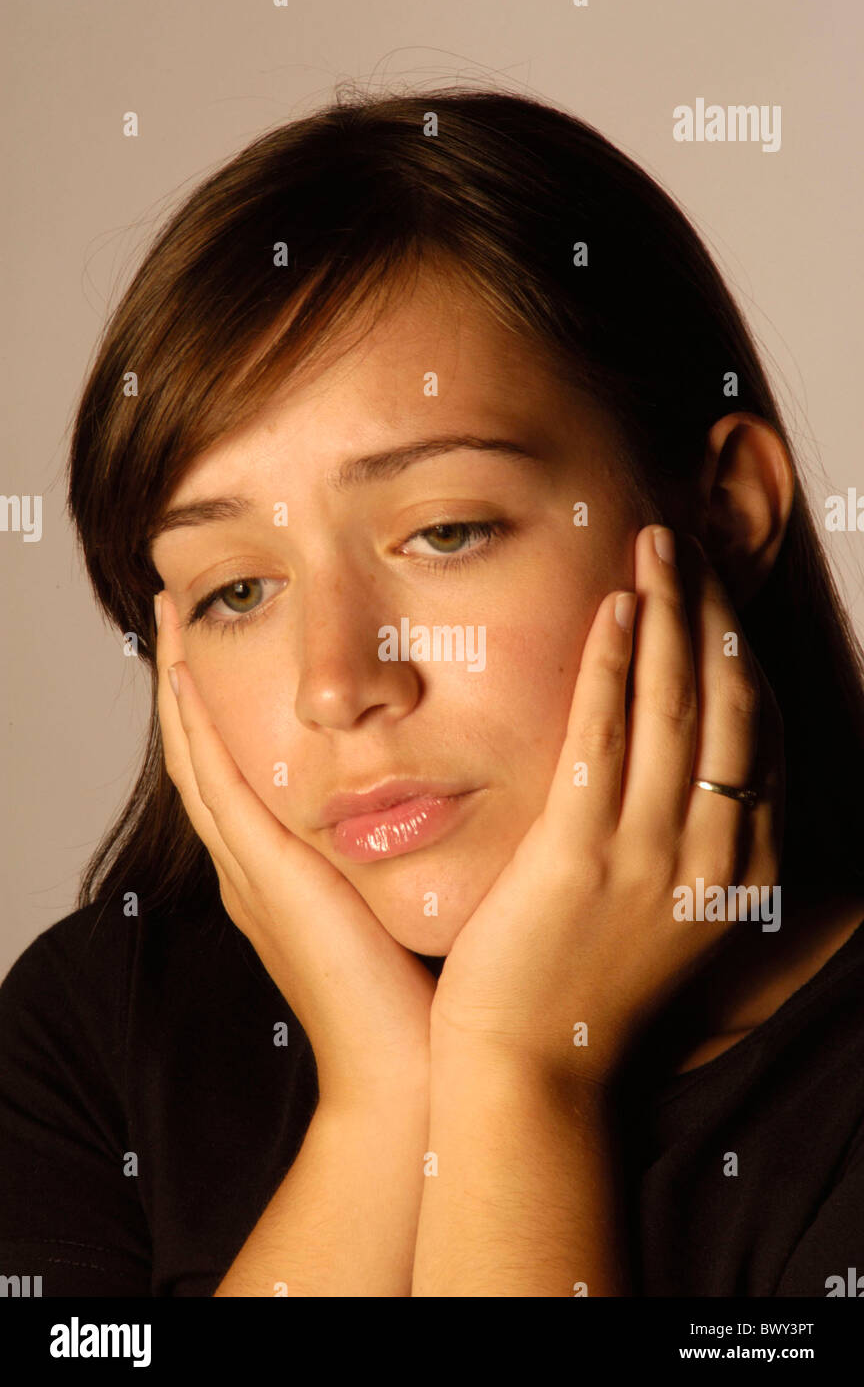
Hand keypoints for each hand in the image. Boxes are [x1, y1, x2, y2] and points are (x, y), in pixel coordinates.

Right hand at [154, 591, 436, 1108]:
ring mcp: (250, 872)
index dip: (220, 709)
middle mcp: (253, 868)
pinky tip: (190, 671)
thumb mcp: (402, 902)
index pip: (239, 773)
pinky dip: (196, 725)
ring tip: (171, 621)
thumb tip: (439, 799)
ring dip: (181, 688)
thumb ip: (402, 853)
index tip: (221, 644)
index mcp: (282, 875)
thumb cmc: (421, 998)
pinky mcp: (267, 876)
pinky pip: (217, 783)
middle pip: (203, 756)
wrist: (409, 1073)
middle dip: (186, 685)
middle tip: (174, 614)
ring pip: (198, 759)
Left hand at [429, 525, 783, 1086]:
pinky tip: (614, 608)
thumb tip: (691, 772)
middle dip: (712, 613)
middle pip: (728, 703)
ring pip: (678, 706)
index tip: (717, 596)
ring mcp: (651, 854)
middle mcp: (713, 852)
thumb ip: (693, 840)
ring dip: (670, 615)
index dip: (740, 652)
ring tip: (656, 548)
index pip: (758, 731)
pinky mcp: (582, 856)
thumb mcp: (671, 912)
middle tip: (687, 543)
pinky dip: (617, 666)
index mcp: (741, 864)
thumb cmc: (587, 987)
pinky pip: (608, 738)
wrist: (535, 1069)